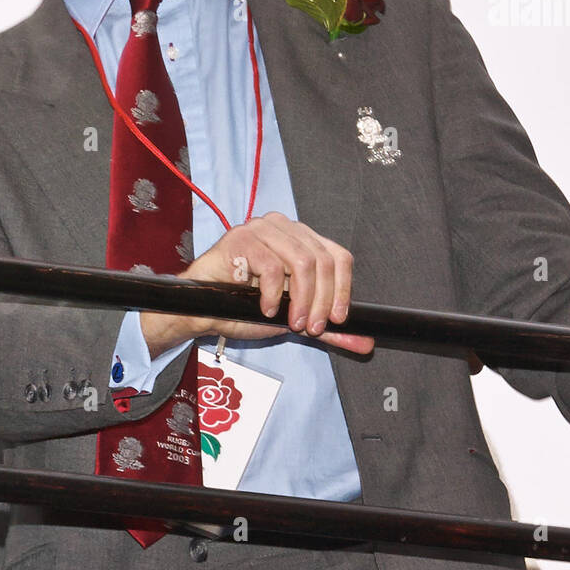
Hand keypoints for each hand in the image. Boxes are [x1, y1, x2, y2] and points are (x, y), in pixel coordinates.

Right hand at [140, 212, 375, 358]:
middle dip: (321, 300)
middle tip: (310, 328)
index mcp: (304, 239)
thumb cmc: (246, 310)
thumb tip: (367, 342)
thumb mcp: (295, 321)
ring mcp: (263, 228)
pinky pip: (271, 265)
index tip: (336, 319)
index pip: (339, 257)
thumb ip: (329, 330)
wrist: (202, 312)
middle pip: (322, 260)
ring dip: (300, 299)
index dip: (343, 289)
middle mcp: (287, 227)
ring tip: (291, 321)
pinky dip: (273, 293)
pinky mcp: (241, 237)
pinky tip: (266, 309)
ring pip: (302, 261)